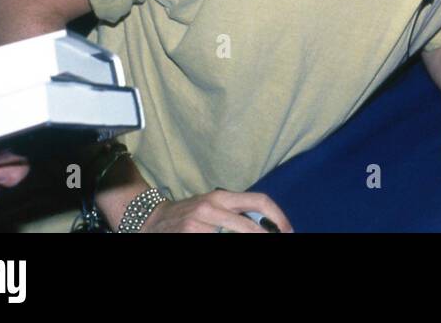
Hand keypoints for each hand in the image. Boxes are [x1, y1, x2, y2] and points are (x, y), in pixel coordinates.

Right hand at [140, 189, 292, 232]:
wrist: (152, 220)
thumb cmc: (190, 214)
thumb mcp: (214, 206)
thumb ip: (237, 212)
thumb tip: (266, 225)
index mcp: (223, 196)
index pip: (259, 200)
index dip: (278, 217)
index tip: (288, 231)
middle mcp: (213, 206)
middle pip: (250, 225)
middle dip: (266, 236)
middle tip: (279, 242)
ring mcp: (200, 222)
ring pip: (236, 235)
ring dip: (251, 239)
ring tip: (261, 244)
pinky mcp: (190, 234)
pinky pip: (217, 241)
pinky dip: (228, 242)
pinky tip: (230, 244)